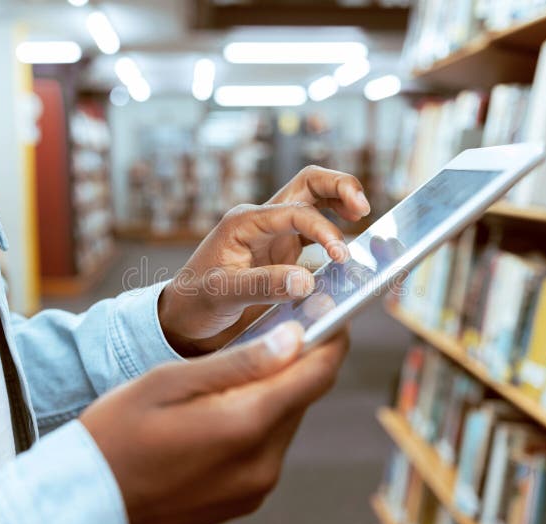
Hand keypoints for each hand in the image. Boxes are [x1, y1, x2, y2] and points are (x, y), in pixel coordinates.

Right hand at [80, 322, 348, 523]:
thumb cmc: (117, 433)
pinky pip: (269, 446)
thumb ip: (239, 362)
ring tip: (250, 364)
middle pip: (303, 397)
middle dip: (300, 361)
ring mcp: (256, 485)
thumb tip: (295, 339)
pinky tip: (231, 403)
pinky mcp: (246, 498)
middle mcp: (262, 461)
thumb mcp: (171, 382)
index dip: (331, 340)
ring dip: (278, 390)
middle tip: (285, 328)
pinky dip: (262, 418)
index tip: (333, 314)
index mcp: (244, 424)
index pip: (315, 375)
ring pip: (287, 420)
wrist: (88, 500)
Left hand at [159, 165, 369, 353]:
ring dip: (340, 200)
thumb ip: (263, 286)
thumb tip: (306, 281)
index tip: (341, 257)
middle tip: (363, 208)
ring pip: (314, 199)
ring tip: (363, 215)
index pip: (296, 212)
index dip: (324, 230)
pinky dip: (335, 229)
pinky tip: (348, 247)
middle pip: (308, 183)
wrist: (182, 319)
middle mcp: (262, 221)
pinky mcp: (282, 251)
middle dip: (339, 186)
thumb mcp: (222, 295)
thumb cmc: (194, 303)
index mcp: (245, 222)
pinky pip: (314, 229)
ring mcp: (273, 234)